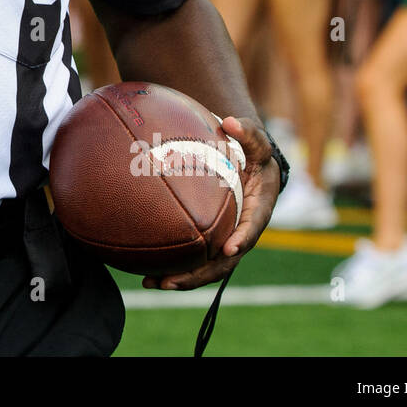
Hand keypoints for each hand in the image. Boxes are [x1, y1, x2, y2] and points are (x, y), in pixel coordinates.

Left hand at [141, 115, 280, 290]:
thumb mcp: (255, 139)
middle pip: (225, 260)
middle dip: (200, 274)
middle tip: (172, 281)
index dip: (242, 238)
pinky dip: (174, 268)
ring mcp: (226, 238)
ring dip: (183, 279)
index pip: (252, 227)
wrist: (248, 162)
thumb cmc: (251, 150)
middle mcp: (243, 231)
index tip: (229, 248)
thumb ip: (248, 131)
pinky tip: (146, 273)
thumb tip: (231, 122)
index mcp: (259, 208)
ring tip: (152, 284)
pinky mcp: (210, 240)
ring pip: (207, 267)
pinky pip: (195, 258)